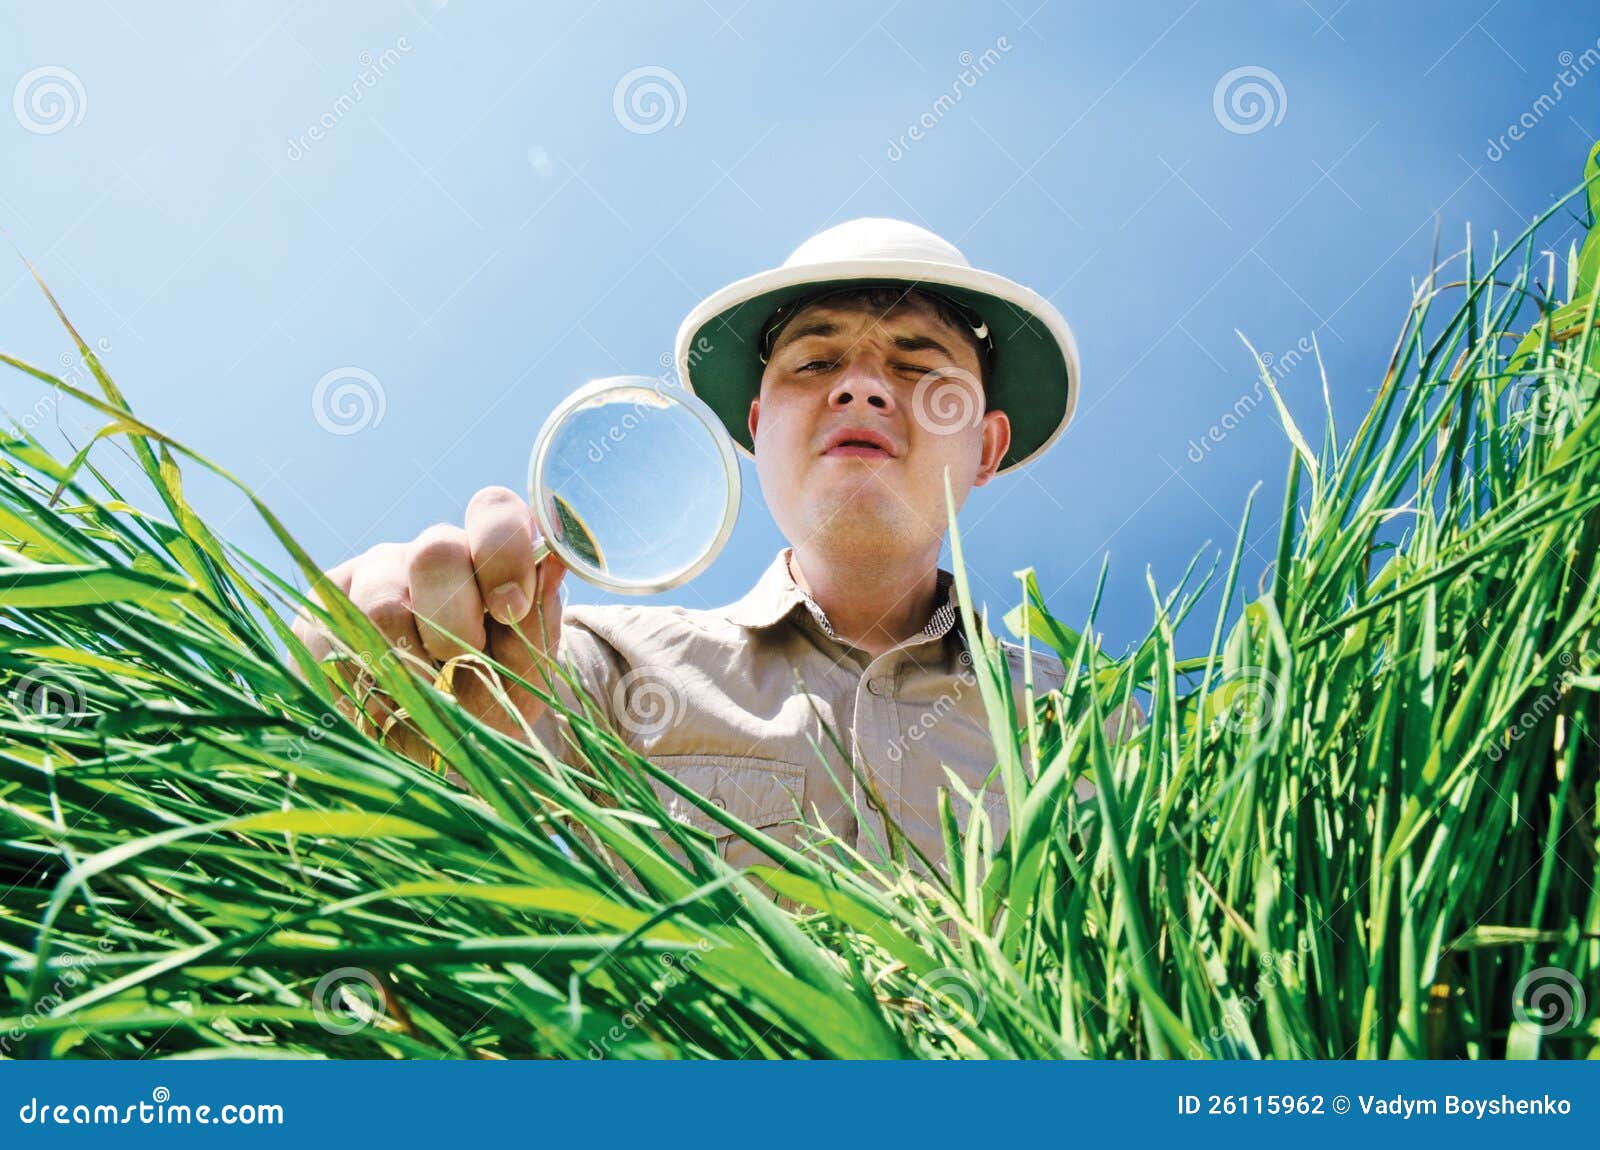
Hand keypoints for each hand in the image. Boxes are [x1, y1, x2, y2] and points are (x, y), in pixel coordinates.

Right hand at [290, 486, 566, 755]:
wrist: (428, 739)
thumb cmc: (490, 696)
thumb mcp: (524, 676)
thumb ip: (536, 626)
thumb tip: (550, 562)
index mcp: (489, 555)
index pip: (495, 511)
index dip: (503, 552)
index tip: (509, 609)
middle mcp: (431, 552)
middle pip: (436, 550)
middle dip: (453, 621)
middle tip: (459, 666)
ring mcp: (373, 573)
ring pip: (381, 601)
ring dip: (406, 662)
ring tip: (421, 697)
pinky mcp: (326, 606)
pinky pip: (337, 638)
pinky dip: (366, 684)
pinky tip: (382, 703)